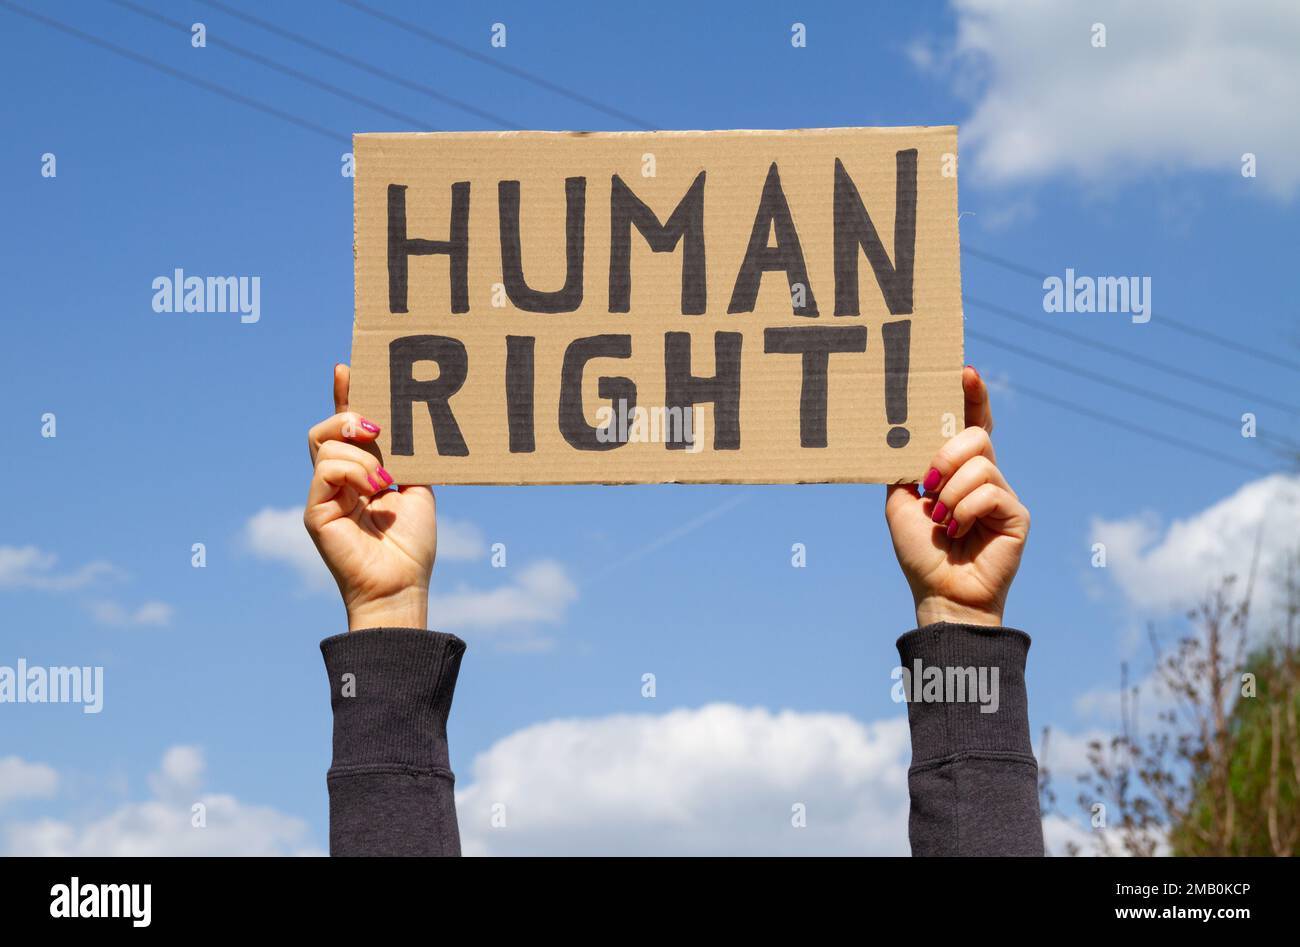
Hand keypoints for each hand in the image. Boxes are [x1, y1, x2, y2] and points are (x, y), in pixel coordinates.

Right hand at [303, 364, 435, 630]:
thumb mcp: (418, 490)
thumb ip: (408, 458)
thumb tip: (408, 427)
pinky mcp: (315, 511)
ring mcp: (323, 496)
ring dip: (361, 454)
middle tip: (378, 427)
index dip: (344, 397)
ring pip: (325, 445)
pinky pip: (325, 469)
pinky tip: (375, 488)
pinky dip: (352, 471)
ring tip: (386, 478)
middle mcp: (337, 482)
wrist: (402, 584)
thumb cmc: (412, 545)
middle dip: (350, 417)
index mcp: (360, 475)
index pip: (345, 429)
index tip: (347, 367)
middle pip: (326, 430)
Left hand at [885, 366, 1028, 627]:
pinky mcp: (1017, 514)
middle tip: (927, 486)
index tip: (963, 370)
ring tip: (942, 522)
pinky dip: (965, 510)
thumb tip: (897, 433)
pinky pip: (990, 491)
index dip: (971, 397)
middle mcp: (984, 477)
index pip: (969, 425)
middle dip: (945, 455)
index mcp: (957, 470)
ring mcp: (1002, 494)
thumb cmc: (921, 552)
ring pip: (980, 464)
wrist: (939, 593)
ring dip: (950, 494)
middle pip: (975, 436)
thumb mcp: (900, 502)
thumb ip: (904, 467)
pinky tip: (959, 530)